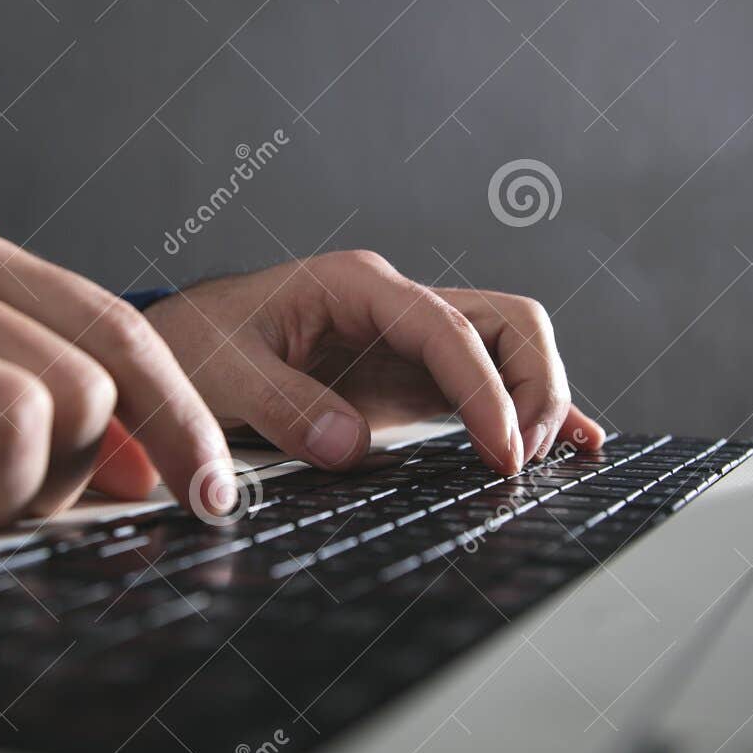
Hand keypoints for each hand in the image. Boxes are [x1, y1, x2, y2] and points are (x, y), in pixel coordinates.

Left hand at [143, 250, 603, 474]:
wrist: (180, 347)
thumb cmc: (197, 346)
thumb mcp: (224, 375)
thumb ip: (284, 405)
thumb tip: (352, 445)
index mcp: (359, 285)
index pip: (448, 329)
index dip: (485, 389)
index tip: (502, 451)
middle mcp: (399, 305)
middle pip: (507, 323)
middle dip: (533, 387)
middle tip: (518, 462)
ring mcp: (413, 341)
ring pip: (511, 350)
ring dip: (537, 399)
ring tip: (528, 466)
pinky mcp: (414, 378)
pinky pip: (490, 385)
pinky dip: (530, 412)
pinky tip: (572, 446)